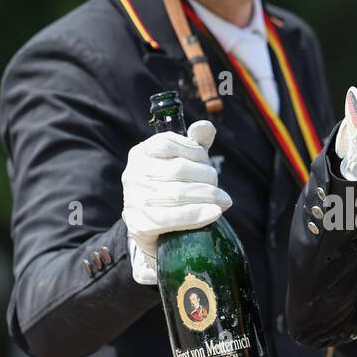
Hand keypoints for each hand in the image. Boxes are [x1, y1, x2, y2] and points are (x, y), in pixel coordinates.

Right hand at [122, 120, 231, 284]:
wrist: (151, 229)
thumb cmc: (170, 189)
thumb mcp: (180, 163)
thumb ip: (193, 144)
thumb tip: (205, 127)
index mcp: (140, 153)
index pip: (168, 142)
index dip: (195, 152)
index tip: (208, 164)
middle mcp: (132, 174)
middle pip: (178, 169)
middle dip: (207, 178)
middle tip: (221, 192)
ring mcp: (133, 199)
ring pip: (178, 193)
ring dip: (207, 196)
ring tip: (223, 202)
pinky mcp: (139, 224)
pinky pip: (172, 218)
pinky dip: (197, 215)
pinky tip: (214, 214)